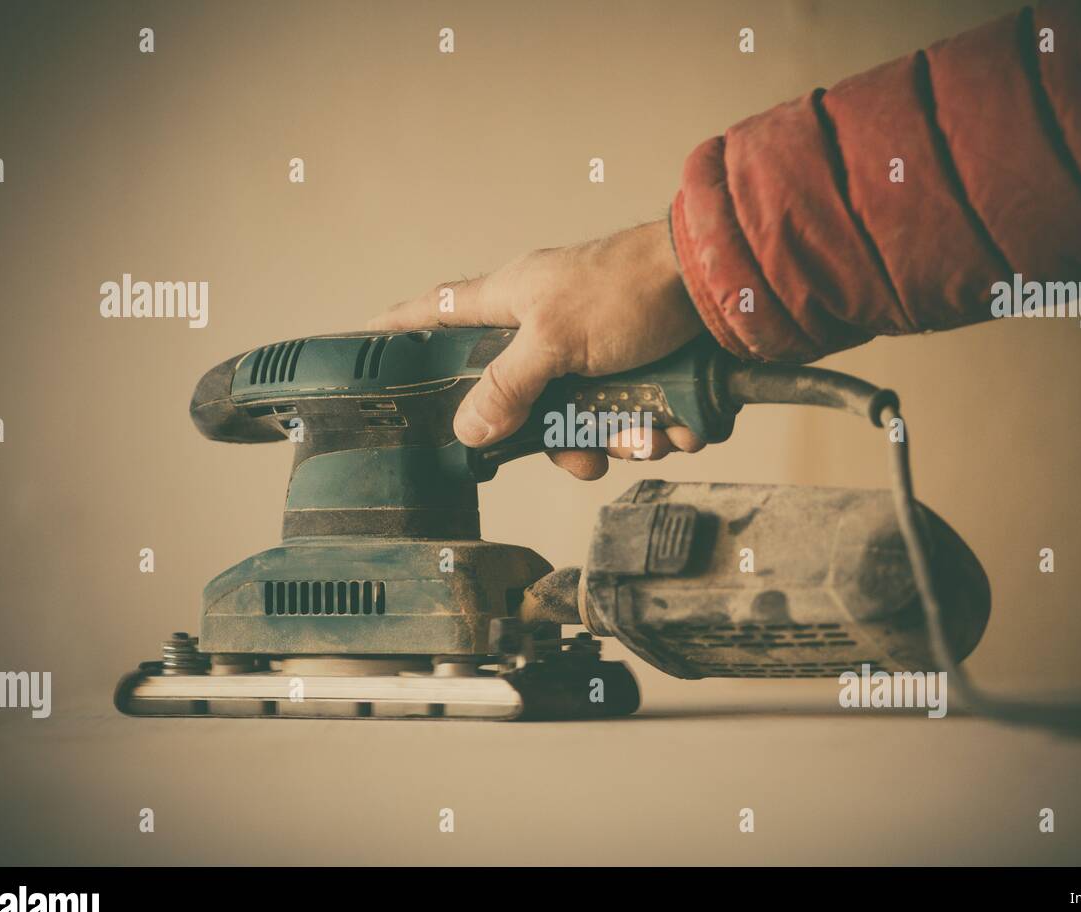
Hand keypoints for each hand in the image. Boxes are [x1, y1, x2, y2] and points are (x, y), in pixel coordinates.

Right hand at [369, 220, 707, 478]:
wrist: (718, 284)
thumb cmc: (631, 287)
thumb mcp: (557, 338)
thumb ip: (508, 384)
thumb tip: (468, 428)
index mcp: (512, 301)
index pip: (436, 312)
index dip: (398, 330)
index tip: (361, 343)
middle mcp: (548, 328)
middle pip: (523, 402)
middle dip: (564, 442)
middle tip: (585, 458)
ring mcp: (595, 349)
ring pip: (586, 420)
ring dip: (621, 439)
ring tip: (647, 435)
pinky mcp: (639, 366)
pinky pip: (635, 416)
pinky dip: (659, 428)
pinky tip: (676, 424)